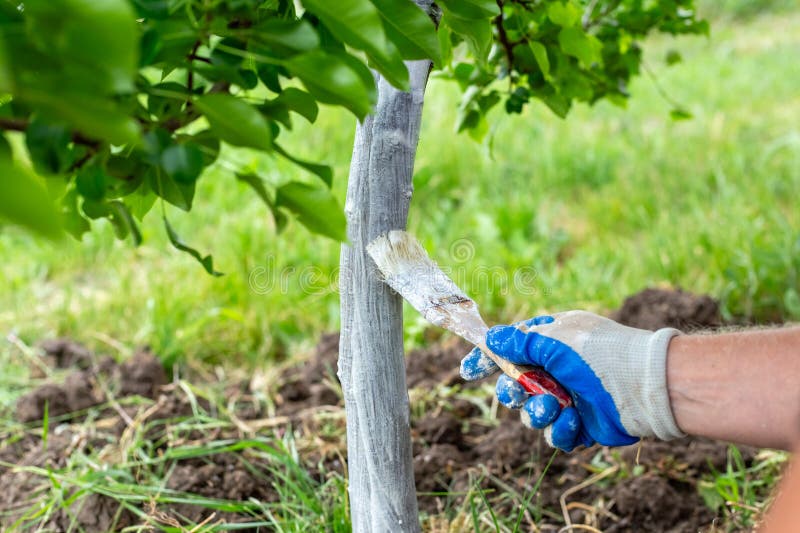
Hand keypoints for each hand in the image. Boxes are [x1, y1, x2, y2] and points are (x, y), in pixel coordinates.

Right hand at [460, 311, 683, 450]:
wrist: (643, 388)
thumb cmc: (599, 355)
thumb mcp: (554, 340)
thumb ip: (518, 342)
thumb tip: (491, 337)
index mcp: (552, 341)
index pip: (510, 348)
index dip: (488, 359)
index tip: (468, 370)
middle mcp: (558, 369)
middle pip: (515, 385)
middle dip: (512, 391)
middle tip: (517, 392)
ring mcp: (570, 397)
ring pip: (533, 413)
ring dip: (537, 412)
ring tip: (552, 407)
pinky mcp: (582, 425)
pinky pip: (556, 434)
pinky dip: (561, 430)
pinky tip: (574, 422)